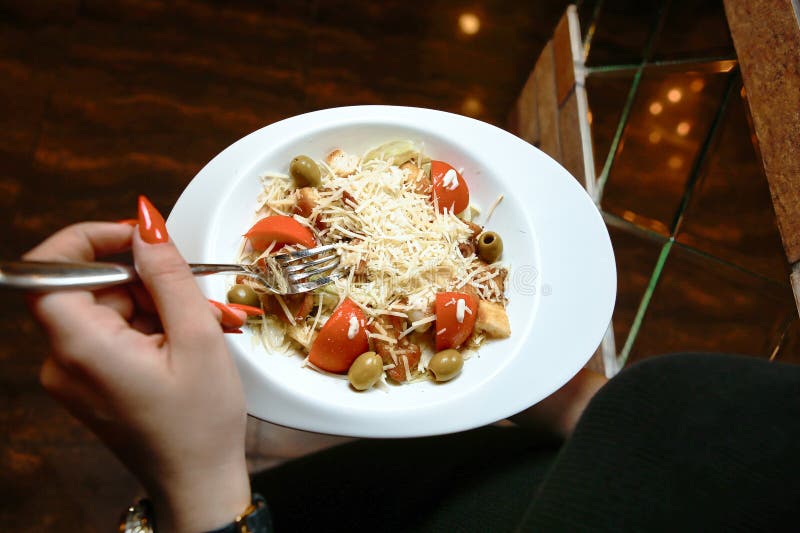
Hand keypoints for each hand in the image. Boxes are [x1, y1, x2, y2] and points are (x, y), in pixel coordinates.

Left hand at [25, 197, 250, 531]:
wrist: (196, 481)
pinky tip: (180, 342)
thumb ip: (168, 275)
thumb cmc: (200, 423)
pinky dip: (144, 324)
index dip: (88, 240)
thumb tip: (145, 223)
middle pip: (86, 285)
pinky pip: (108, 330)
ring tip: (195, 327)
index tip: (133, 236)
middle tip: (189, 292)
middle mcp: (63, 360)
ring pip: (102, 306)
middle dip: (139, 277)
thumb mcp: (198, 338)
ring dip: (150, 303)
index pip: (49, 270)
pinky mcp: (87, 379)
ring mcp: (72, 372)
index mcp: (82, 348)